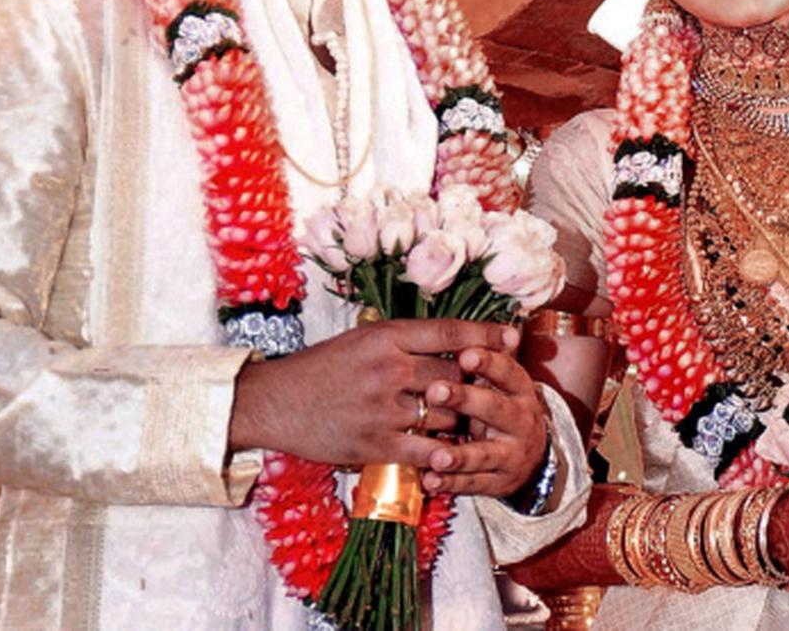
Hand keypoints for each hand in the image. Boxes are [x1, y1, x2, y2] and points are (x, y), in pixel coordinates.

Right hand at [230, 319, 519, 467]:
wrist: (275, 402)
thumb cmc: (321, 368)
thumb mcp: (361, 339)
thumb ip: (405, 340)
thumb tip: (454, 340)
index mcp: (386, 337)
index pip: (450, 334)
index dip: (487, 336)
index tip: (513, 338)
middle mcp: (388, 369)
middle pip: (455, 377)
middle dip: (475, 387)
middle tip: (489, 392)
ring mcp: (383, 408)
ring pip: (446, 416)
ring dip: (459, 422)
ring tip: (467, 425)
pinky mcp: (374, 444)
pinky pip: (424, 451)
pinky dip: (442, 454)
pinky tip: (449, 455)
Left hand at [420, 343, 549, 497]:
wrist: (529, 456)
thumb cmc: (499, 406)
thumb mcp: (500, 383)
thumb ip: (487, 359)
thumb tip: (479, 329)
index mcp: (520, 390)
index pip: (508, 372)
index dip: (489, 363)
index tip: (464, 354)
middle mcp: (522, 422)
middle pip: (496, 410)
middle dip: (466, 400)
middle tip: (435, 390)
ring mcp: (512, 455)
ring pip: (484, 454)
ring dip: (459, 454)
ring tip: (435, 454)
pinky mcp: (498, 483)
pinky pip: (474, 485)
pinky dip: (452, 484)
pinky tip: (429, 480)